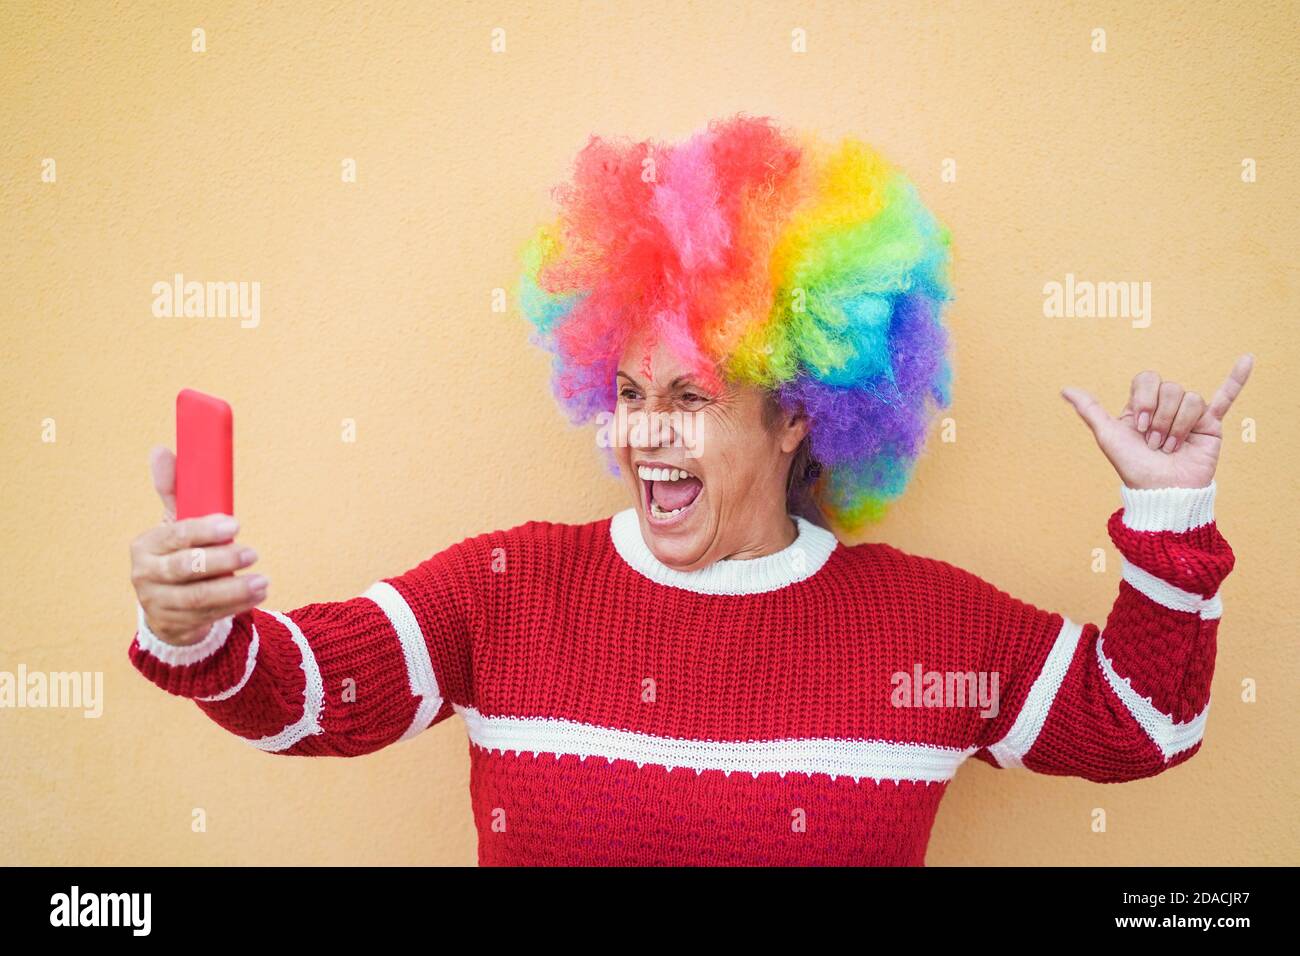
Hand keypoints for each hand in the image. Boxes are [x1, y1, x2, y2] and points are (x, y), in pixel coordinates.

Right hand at [129, 445, 266, 644]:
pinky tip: (258, 596)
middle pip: (185, 569)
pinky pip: (209, 616)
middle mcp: (145, 575)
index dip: (204, 530)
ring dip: (234, 590)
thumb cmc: (176, 553)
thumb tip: (161, 450)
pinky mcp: (175, 625)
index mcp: (146, 545)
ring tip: (263, 582)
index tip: (235, 525)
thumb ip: (174, 490)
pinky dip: (236, 606)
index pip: (175, 536)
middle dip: (221, 561)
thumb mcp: (173, 523)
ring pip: (199, 598)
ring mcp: (158, 603)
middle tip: (253, 553)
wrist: (165, 604)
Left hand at [1060, 355, 1253, 489]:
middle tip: (1156, 443)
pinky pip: (1226, 397)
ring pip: (1190, 398)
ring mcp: (1189, 414)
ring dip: (1178, 426)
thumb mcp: (1107, 436)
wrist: (1163, 493)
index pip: (1147, 379)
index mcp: (1141, 405)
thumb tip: (1064, 389)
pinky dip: (1237, 379)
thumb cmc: (1134, 467)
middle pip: (1170, 388)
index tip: (1139, 427)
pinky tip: (1248, 359)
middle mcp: (1165, 407)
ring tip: (1171, 447)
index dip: (1144, 400)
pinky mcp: (1210, 425)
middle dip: (1161, 418)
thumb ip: (1090, 411)